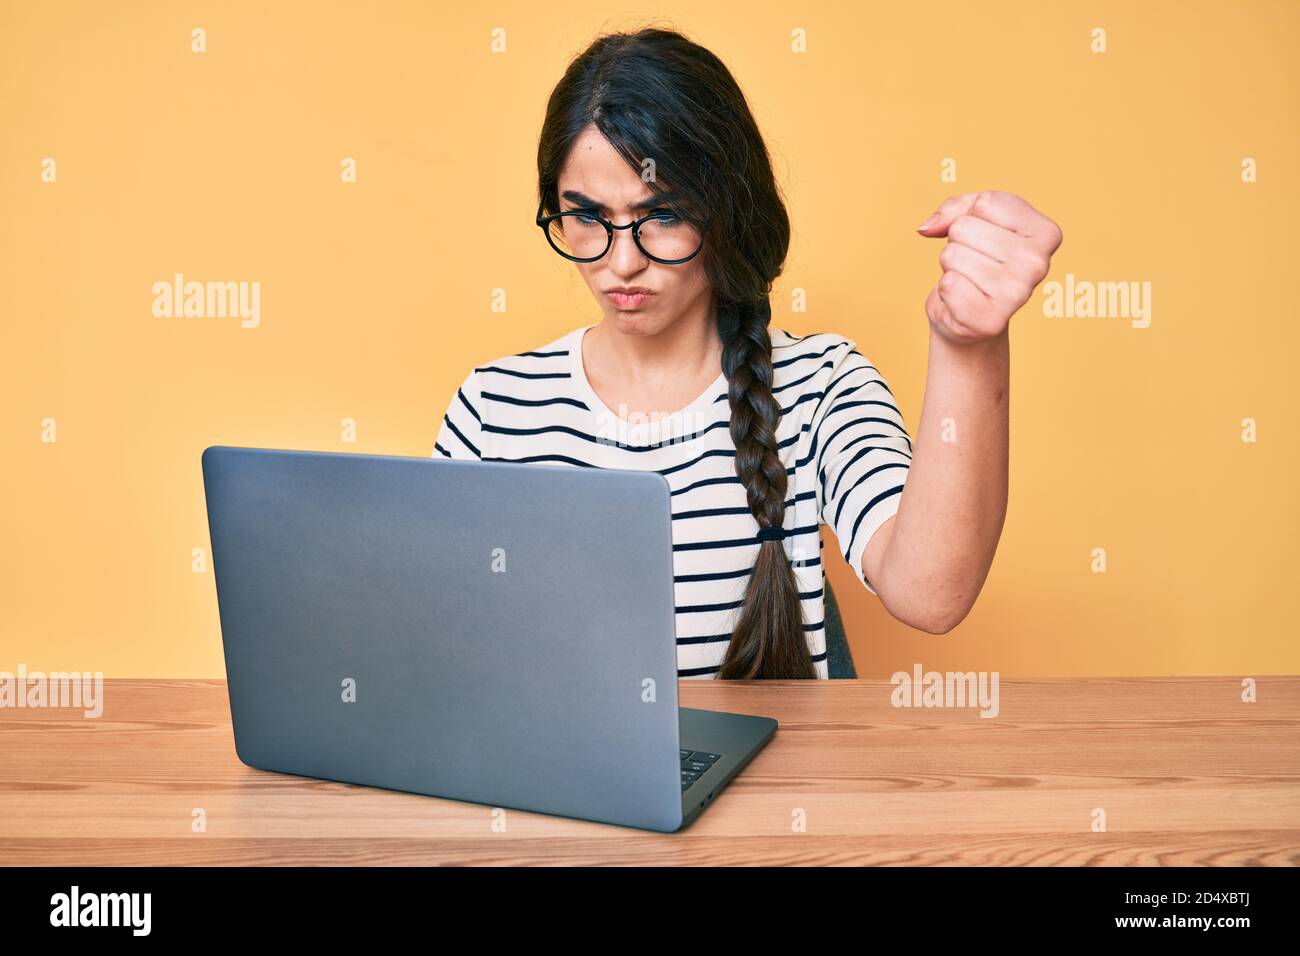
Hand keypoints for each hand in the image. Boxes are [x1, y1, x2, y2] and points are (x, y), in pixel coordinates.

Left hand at [917, 190, 1062, 343]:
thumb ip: (952, 209)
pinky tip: (963, 299)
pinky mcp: (991, 320)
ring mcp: (1018, 294)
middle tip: (973, 262)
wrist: (970, 315)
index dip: (970, 215)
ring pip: (952, 254)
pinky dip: (946, 289)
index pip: (984, 203)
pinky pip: (948, 284)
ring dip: (951, 266)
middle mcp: (1038, 263)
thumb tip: (926, 228)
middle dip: (957, 242)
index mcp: (1046, 233)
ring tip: (968, 280)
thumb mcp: (971, 218)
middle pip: (963, 228)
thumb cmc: (976, 259)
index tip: (984, 235)